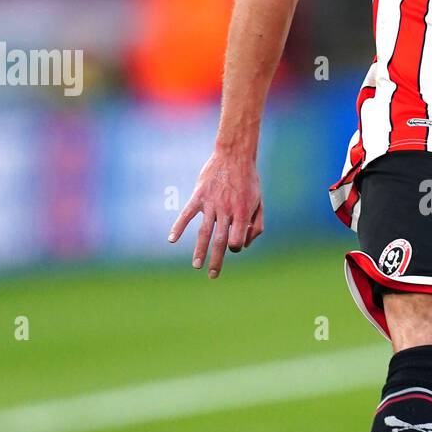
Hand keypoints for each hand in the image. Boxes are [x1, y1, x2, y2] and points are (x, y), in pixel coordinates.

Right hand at [167, 151, 263, 277]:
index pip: (237, 241)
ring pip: (204, 232)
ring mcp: (211, 203)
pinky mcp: (199, 195)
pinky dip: (178, 227)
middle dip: (217, 260)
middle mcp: (227, 210)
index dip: (235, 247)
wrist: (235, 155)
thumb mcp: (259, 203)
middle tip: (213, 276)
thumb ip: (256, 225)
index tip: (233, 245)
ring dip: (199, 251)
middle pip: (220, 241)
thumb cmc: (249, 181)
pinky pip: (187, 214)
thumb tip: (245, 245)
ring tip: (196, 266)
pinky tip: (171, 240)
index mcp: (243, 213)